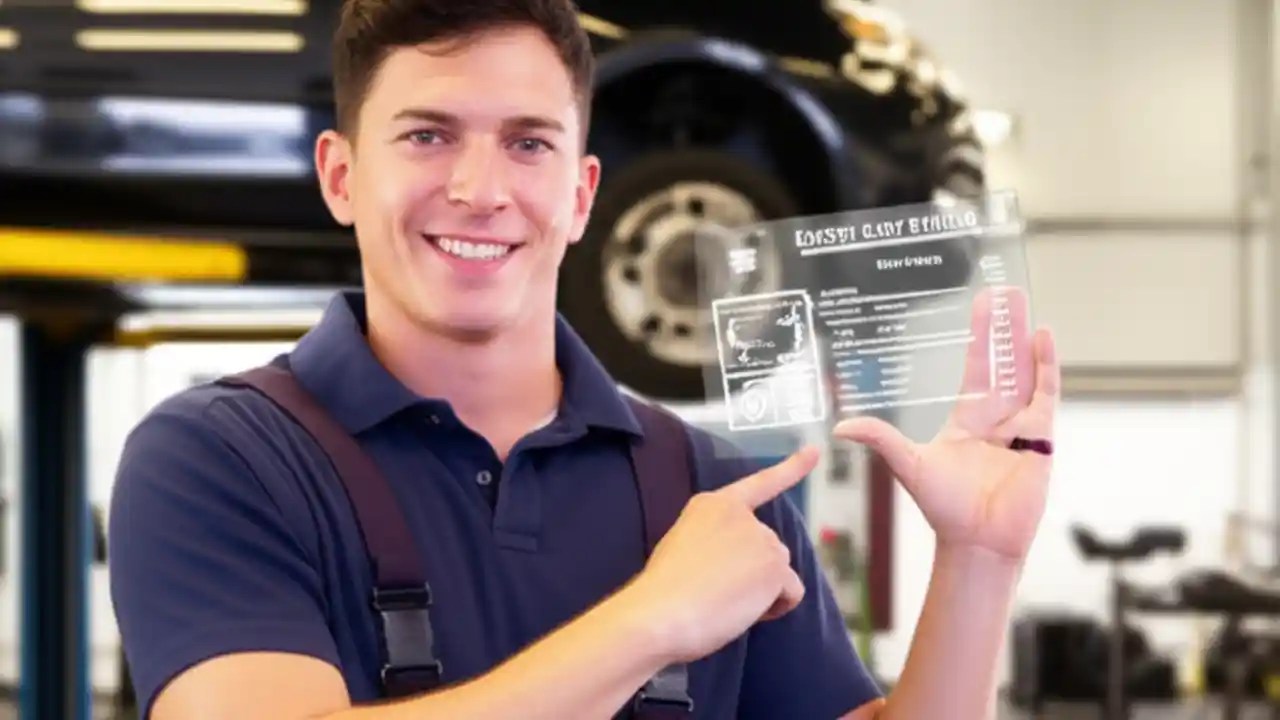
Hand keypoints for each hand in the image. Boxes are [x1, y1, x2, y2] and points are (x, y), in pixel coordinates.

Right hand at [626, 446, 819, 663]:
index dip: (791, 468)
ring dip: (762, 592)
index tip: (815, 451)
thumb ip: (715, 541)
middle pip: (768, 547)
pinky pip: (792, 592)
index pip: (759, 484)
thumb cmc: (663, 592)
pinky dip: (776, 607)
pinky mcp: (774, 564)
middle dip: (754, 573)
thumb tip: (738, 568)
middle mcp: (740, 515)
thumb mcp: (683, 547)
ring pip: (779, 571)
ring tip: (724, 602)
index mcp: (712, 505)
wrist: (659, 611)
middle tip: (716, 592)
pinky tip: (742, 610)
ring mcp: (760, 536)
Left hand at [833, 287, 1059, 562]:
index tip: (983, 303)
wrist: (977, 541)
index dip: (979, 335)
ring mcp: (1020, 426)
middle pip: (1003, 361)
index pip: (976, 366)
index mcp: (966, 419)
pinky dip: (1046, 366)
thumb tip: (841, 425)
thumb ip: (879, 438)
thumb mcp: (907, 464)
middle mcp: (996, 417)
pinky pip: (1046, 394)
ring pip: (1024, 370)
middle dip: (1005, 326)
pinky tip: (1045, 337)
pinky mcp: (1042, 439)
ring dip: (1024, 338)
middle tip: (1008, 290)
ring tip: (1024, 303)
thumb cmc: (945, 509)